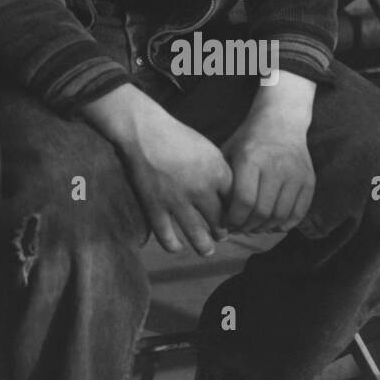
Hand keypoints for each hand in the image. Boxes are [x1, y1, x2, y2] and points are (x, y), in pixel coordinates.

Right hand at [84, 85, 232, 256]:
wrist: (142, 129)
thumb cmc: (177, 136)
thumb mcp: (208, 149)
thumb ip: (221, 173)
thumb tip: (232, 197)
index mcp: (217, 172)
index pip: (237, 204)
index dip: (237, 215)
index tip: (234, 219)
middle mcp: (201, 189)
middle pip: (220, 223)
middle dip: (222, 233)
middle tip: (220, 235)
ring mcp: (177, 200)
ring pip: (198, 237)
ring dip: (205, 247)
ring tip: (207, 250)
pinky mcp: (155, 206)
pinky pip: (167, 237)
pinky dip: (174, 246)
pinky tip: (177, 246)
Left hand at [221, 73, 315, 232]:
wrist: (281, 121)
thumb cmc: (249, 140)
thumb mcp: (229, 151)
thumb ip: (224, 179)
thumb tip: (216, 214)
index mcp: (251, 158)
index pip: (244, 200)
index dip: (235, 219)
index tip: (227, 223)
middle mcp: (276, 166)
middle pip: (262, 211)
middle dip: (248, 226)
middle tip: (240, 229)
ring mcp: (295, 174)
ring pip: (281, 215)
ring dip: (266, 228)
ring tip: (254, 227)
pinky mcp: (309, 180)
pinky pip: (298, 213)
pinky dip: (285, 224)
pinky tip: (272, 224)